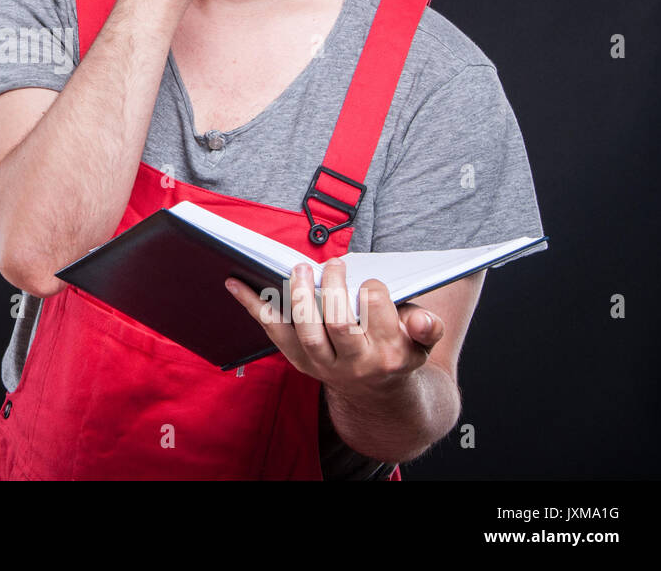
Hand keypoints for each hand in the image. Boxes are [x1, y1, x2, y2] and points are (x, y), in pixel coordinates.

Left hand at [225, 259, 445, 396]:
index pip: (377, 311)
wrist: (377, 394)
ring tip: (298, 269)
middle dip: (332, 289)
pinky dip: (252, 305)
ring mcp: (322, 364)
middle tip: (332, 264)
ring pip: (304, 332)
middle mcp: (353, 363)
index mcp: (388, 354)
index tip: (368, 280)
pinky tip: (234, 281)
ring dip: (297, 296)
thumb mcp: (422, 343)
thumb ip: (426, 328)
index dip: (371, 289)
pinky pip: (272, 331)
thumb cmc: (398, 351)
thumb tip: (421, 319)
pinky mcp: (298, 360)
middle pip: (337, 324)